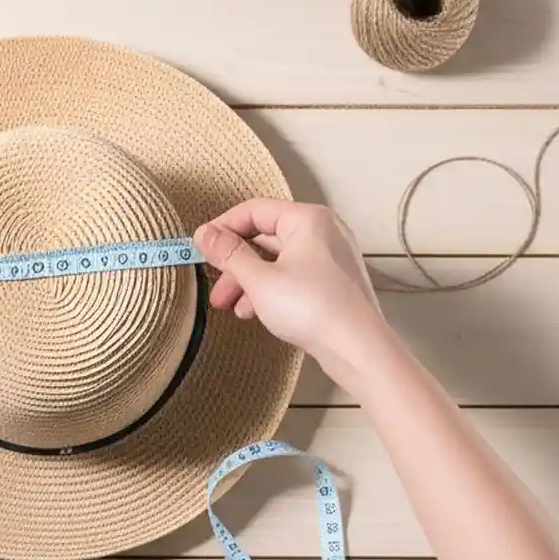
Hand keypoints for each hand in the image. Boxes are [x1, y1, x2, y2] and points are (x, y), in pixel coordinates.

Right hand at [193, 200, 388, 380]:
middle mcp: (322, 231)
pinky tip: (253, 312)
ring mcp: (330, 257)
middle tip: (213, 285)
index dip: (223, 227)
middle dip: (235, 263)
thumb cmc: (310, 308)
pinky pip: (292, 276)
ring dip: (248, 281)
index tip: (200, 248)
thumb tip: (203, 233)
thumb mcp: (260, 280)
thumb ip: (228, 254)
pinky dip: (270, 290)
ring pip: (277, 260)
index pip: (254, 210)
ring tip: (229, 307)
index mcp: (307, 219)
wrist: (358, 349)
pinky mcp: (333, 282)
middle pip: (265, 237)